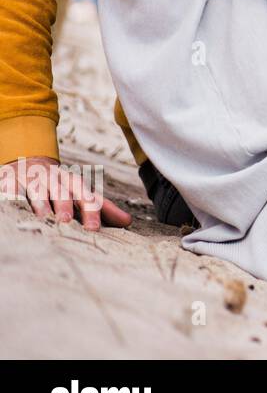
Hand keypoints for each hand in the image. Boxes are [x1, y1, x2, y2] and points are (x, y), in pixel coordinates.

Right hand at [0, 155, 132, 229]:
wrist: (32, 164)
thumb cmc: (62, 187)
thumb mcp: (82, 194)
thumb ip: (103, 208)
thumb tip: (128, 222)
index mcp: (74, 184)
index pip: (86, 196)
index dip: (91, 211)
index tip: (94, 229)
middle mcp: (56, 181)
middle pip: (63, 192)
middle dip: (66, 206)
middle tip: (67, 222)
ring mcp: (34, 180)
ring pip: (39, 190)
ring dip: (42, 203)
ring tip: (44, 217)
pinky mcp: (13, 182)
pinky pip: (12, 189)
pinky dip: (12, 196)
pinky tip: (13, 204)